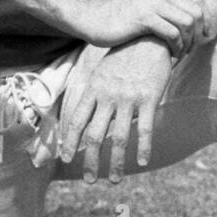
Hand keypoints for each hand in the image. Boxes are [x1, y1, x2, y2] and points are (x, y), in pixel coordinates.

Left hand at [58, 37, 172, 182]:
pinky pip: (144, 129)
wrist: (149, 36)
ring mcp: (128, 98)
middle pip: (94, 136)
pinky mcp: (149, 98)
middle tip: (89, 181)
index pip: (76, 122)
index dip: (70, 143)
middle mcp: (107, 96)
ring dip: (114, 163)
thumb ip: (95, 93)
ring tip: (113, 180)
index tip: (66, 159)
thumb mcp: (102, 71)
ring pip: (117, 138)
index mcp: (93, 90)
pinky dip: (143, 148)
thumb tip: (86, 113)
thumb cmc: (126, 55)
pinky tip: (143, 162)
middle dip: (90, 161)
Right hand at [75, 0, 202, 54]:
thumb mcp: (146, 5)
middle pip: (196, 11)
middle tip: (191, 49)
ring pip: (187, 22)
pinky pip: (172, 33)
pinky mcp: (143, 18)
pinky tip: (172, 55)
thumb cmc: (120, 18)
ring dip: (188, 42)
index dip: (203, 19)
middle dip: (198, 33)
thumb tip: (189, 19)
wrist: (92, 18)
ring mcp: (151, 3)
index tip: (200, 36)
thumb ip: (165, 7)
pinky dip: (177, 47)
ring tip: (181, 53)